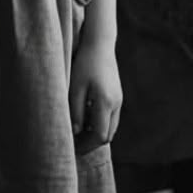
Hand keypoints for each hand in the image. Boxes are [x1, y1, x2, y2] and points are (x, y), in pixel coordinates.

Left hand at [69, 38, 121, 154]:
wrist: (100, 44)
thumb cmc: (85, 64)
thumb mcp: (75, 88)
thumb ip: (76, 112)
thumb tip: (76, 132)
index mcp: (106, 102)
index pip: (99, 136)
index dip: (86, 146)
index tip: (73, 149)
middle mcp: (116, 103)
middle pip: (107, 135)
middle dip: (91, 142)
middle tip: (74, 143)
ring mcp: (119, 99)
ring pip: (110, 127)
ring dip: (96, 133)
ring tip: (78, 131)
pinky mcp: (118, 95)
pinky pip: (111, 117)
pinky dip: (100, 123)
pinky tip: (86, 118)